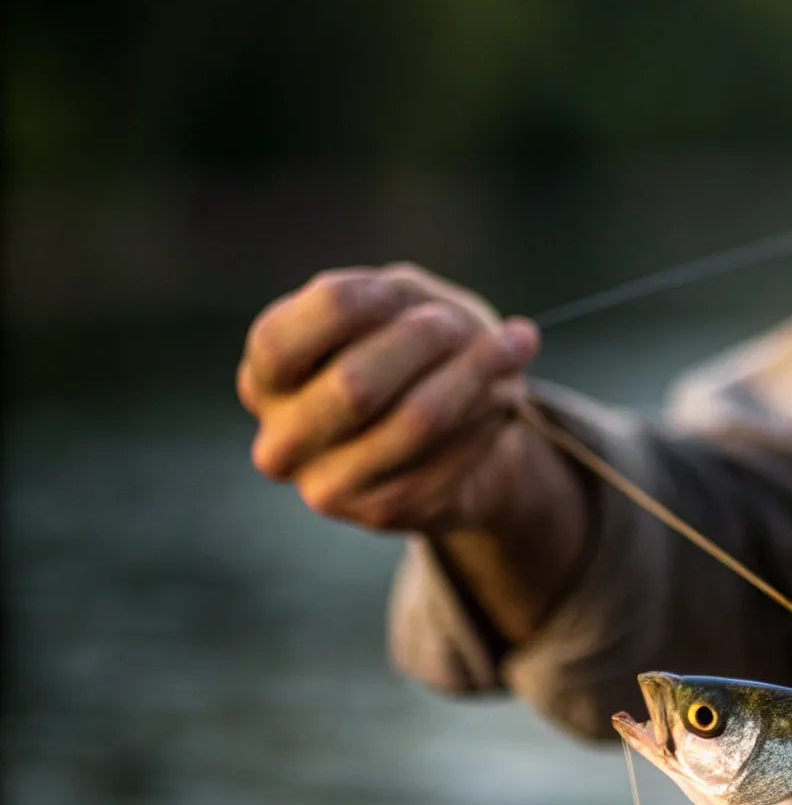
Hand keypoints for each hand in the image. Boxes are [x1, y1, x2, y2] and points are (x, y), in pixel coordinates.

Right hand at [238, 262, 569, 538]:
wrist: (444, 435)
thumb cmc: (407, 348)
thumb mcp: (395, 304)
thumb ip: (400, 300)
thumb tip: (453, 327)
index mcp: (265, 378)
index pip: (282, 341)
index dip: (348, 308)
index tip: (398, 291)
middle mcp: (282, 441)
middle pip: (355, 385)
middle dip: (426, 339)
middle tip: (464, 323)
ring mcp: (328, 487)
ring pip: (417, 421)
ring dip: (477, 374)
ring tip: (514, 346)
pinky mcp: (383, 514)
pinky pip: (453, 456)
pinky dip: (490, 416)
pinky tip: (501, 398)